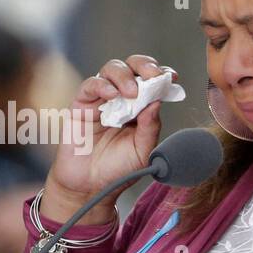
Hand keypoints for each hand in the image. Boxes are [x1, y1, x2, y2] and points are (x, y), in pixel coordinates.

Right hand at [46, 54, 176, 210]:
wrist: (91, 186)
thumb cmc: (118, 169)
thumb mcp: (143, 150)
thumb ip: (150, 127)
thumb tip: (157, 102)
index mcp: (140, 107)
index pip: (150, 81)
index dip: (160, 74)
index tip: (171, 76)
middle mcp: (122, 99)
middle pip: (132, 66)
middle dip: (144, 66)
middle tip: (152, 76)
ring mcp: (101, 100)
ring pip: (112, 70)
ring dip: (124, 76)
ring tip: (132, 92)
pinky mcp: (81, 105)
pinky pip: (91, 85)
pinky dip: (102, 86)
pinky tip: (111, 95)